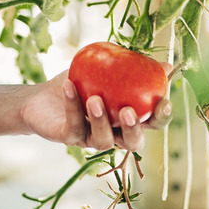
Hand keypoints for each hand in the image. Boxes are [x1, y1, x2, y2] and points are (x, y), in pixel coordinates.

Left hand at [19, 68, 173, 152]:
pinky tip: (69, 86)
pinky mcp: (69, 138)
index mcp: (127, 120)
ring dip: (100, 120)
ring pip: (102, 140)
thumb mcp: (108, 71)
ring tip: (95, 99)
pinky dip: (72, 105)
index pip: (152, 124)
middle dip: (133, 130)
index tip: (164, 102)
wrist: (42, 96)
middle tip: (128, 112)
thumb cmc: (81, 83)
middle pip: (132, 142)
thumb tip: (167, 65)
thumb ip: (134, 69)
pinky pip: (74, 125)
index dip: (161, 118)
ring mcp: (90, 139)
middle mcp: (113, 134)